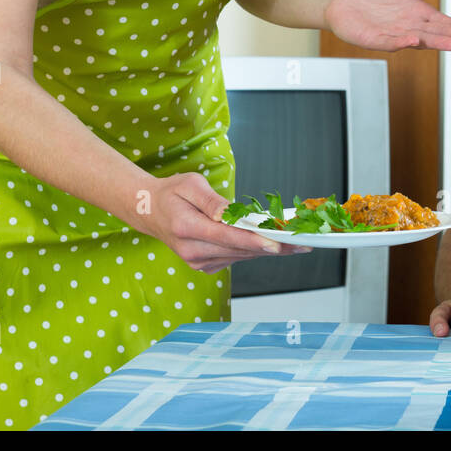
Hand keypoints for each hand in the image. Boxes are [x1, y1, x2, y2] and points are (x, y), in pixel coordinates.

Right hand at [138, 171, 310, 272]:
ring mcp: (197, 261)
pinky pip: (234, 259)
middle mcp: (192, 250)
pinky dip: (252, 251)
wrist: (149, 211)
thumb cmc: (171, 193)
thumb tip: (233, 213)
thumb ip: (213, 201)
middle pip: (240, 251)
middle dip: (273, 246)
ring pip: (240, 257)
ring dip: (267, 250)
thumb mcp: (191, 185)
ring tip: (295, 244)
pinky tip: (270, 243)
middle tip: (302, 243)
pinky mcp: (204, 265)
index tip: (278, 244)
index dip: (255, 241)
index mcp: (187, 228)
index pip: (228, 237)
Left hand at [324, 0, 450, 51]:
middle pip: (438, 34)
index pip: (447, 24)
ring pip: (417, 40)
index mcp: (420, 14)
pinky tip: (412, 40)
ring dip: (435, 43)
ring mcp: (393, 35)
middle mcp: (410, 27)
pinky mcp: (373, 39)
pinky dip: (400, 42)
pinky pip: (389, 42)